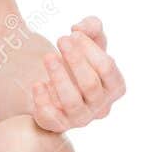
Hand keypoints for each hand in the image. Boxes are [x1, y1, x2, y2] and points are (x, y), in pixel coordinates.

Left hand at [30, 15, 124, 132]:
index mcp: (114, 87)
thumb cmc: (75, 60)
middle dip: (75, 60)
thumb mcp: (86, 40)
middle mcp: (100, 107)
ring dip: (59, 77)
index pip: (107, 69)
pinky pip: (51, 118)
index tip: (73, 33)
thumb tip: (80, 28)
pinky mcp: (56, 124)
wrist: (50, 82)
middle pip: (90, 85)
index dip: (90, 49)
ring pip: (72, 102)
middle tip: (61, 39)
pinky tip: (37, 83)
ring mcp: (79, 118)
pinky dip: (43, 101)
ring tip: (48, 56)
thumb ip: (91, 27)